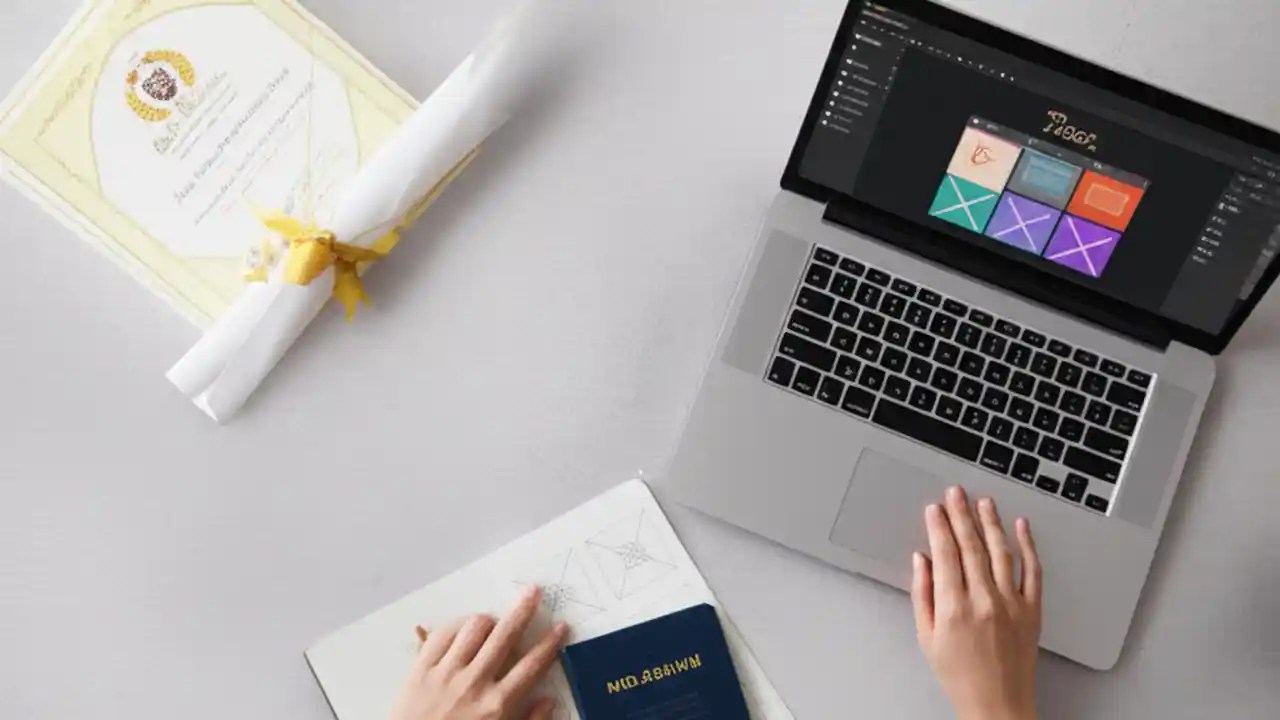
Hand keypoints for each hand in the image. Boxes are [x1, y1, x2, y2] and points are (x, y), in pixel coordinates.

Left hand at [391, 586, 568, 719]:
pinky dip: (455, 627)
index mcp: (498, 705)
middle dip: (524, 609)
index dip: (550, 643)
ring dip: (488, 620)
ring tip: (493, 621)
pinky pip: (441, 636)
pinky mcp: (421, 671)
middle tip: (533, 591)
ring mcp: (446, 674)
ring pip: (473, 628)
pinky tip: (462, 630)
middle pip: (506, 635)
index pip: (532, 665)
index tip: (561, 627)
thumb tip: (547, 701)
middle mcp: (475, 683)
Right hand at [912, 486, 1041, 719]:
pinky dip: (1028, 546)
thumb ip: (922, 594)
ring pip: (1001, 552)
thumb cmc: (960, 677)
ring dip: (991, 522)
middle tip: (956, 493)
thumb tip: (921, 561)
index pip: (945, 553)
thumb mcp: (926, 637)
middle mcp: (984, 601)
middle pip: (971, 546)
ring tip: (983, 502)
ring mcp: (1012, 604)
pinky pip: (1033, 571)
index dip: (939, 526)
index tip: (934, 509)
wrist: (998, 706)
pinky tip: (1021, 527)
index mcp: (953, 607)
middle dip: (961, 514)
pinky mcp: (1033, 611)